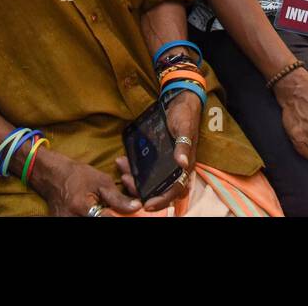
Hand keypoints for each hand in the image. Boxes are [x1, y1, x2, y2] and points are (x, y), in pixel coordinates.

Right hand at [29, 149, 140, 216]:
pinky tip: (96, 212)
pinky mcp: (62, 224)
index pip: (108, 218)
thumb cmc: (77, 176)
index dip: (120, 216)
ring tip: (104, 210)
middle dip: (111, 215)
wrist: (52, 177)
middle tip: (114, 210)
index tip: (131, 214)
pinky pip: (83, 221)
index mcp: (81, 207)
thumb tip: (136, 207)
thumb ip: (118, 198)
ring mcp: (65, 223)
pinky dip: (92, 217)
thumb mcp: (101, 181)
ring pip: (91, 222)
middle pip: (99, 221)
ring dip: (103, 216)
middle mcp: (71, 218)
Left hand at [113, 91, 199, 211]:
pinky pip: (146, 168)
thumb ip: (183, 145)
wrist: (181, 101)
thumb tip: (182, 163)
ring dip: (135, 179)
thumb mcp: (184, 128)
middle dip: (141, 190)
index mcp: (185, 165)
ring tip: (122, 171)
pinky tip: (124, 161)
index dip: (162, 200)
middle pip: (159, 188)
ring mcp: (167, 162)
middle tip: (127, 182)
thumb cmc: (185, 115)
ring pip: (150, 179)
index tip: (147, 205)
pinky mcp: (158, 155)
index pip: (175, 189)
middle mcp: (176, 167)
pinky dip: (134, 168)